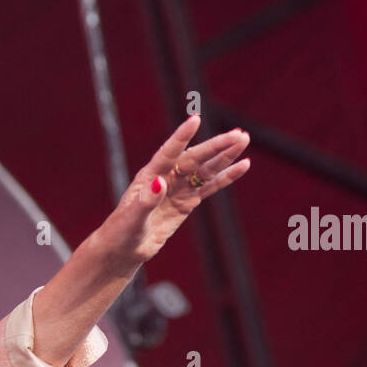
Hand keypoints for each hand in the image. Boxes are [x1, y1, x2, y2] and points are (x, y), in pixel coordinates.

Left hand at [80, 115, 250, 271]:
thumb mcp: (132, 218)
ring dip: (225, 155)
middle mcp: (166, 176)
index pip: (169, 152)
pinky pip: (210, 187)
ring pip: (205, 169)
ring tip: (244, 139)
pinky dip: (226, 177)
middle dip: (216, 146)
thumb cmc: (122, 231)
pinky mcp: (187, 201)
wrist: (125, 247)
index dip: (181, 137)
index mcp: (150, 175)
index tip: (195, 120)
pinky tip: (243, 165)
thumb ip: (146, 201)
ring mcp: (179, 188)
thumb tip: (159, 182)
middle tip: (239, 134)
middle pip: (195, 158)